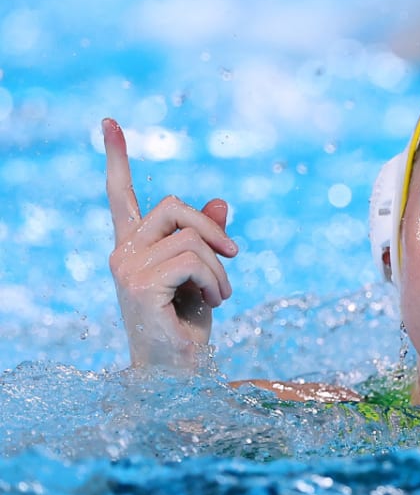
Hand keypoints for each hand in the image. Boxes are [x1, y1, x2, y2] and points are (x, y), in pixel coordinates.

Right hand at [104, 118, 238, 370]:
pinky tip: (215, 302)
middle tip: (233, 254)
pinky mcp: (138, 283)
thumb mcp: (205, 274)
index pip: (122, 196)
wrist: (177, 372)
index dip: (117, 158)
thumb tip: (220, 202)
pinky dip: (215, 280)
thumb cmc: (188, 326)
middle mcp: (122, 252)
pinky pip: (194, 260)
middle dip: (211, 228)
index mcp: (133, 246)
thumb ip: (207, 239)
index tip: (109, 122)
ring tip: (219, 295)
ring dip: (219, 267)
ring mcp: (126, 267)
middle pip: (173, 205)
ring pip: (192, 238)